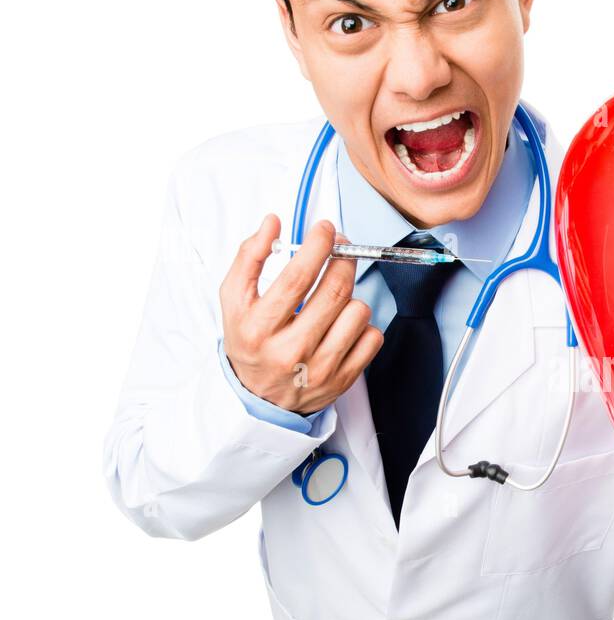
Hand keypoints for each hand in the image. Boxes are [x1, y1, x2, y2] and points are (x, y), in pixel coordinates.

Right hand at [220, 214, 383, 414]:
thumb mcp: (234, 300)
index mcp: (259, 328)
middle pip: (334, 292)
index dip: (318, 246)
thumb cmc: (250, 341)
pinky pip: (373, 337)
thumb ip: (249, 258)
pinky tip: (342, 324)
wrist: (260, 396)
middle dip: (343, 260)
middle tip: (341, 249)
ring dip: (350, 295)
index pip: (297, 278)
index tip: (326, 230)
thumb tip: (272, 223)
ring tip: (333, 299)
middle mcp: (290, 351)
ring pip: (358, 312)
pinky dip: (363, 324)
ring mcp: (319, 369)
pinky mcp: (344, 379)